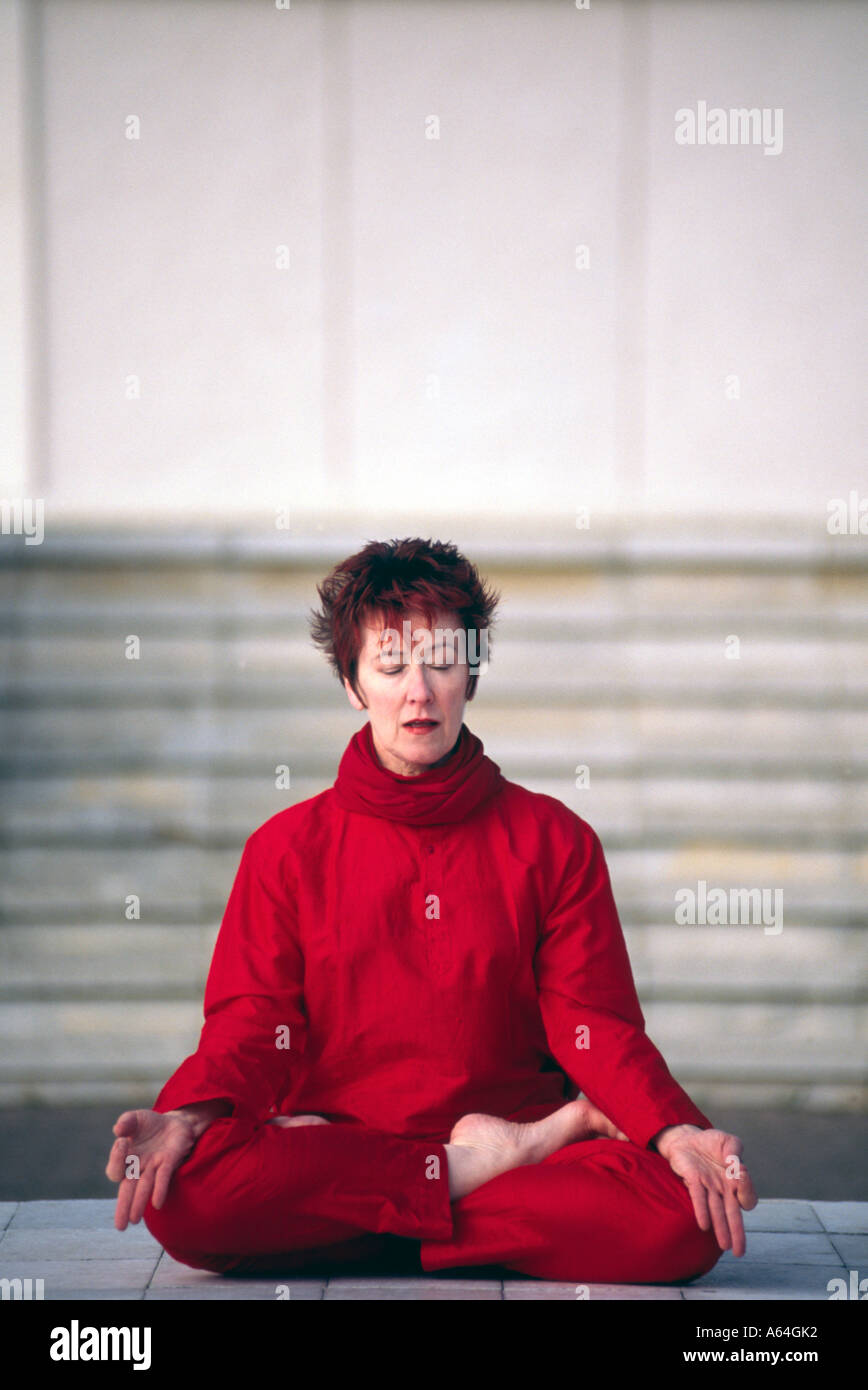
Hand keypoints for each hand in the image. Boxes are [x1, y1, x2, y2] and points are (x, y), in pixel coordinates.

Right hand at [105, 1109, 197, 1230]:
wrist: (176, 1122)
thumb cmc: (150, 1124)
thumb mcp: (136, 1118)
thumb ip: (125, 1122)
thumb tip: (118, 1130)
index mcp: (125, 1159)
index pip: (115, 1169)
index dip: (116, 1159)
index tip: (122, 1142)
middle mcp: (138, 1167)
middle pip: (128, 1189)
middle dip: (123, 1206)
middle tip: (120, 1225)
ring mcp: (154, 1167)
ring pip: (144, 1188)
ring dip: (139, 1203)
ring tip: (134, 1220)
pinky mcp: (169, 1162)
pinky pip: (163, 1179)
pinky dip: (160, 1190)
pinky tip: (157, 1204)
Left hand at [654, 1125, 757, 1255]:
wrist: (687, 1139)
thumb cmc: (711, 1143)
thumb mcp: (728, 1141)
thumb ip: (735, 1149)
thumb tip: (735, 1163)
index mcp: (736, 1181)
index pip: (748, 1197)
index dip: (747, 1192)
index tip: (742, 1176)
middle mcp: (723, 1189)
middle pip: (733, 1214)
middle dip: (737, 1233)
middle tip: (739, 1251)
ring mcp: (709, 1187)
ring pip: (717, 1212)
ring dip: (721, 1229)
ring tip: (724, 1246)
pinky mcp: (693, 1181)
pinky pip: (699, 1199)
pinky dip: (702, 1211)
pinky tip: (704, 1225)